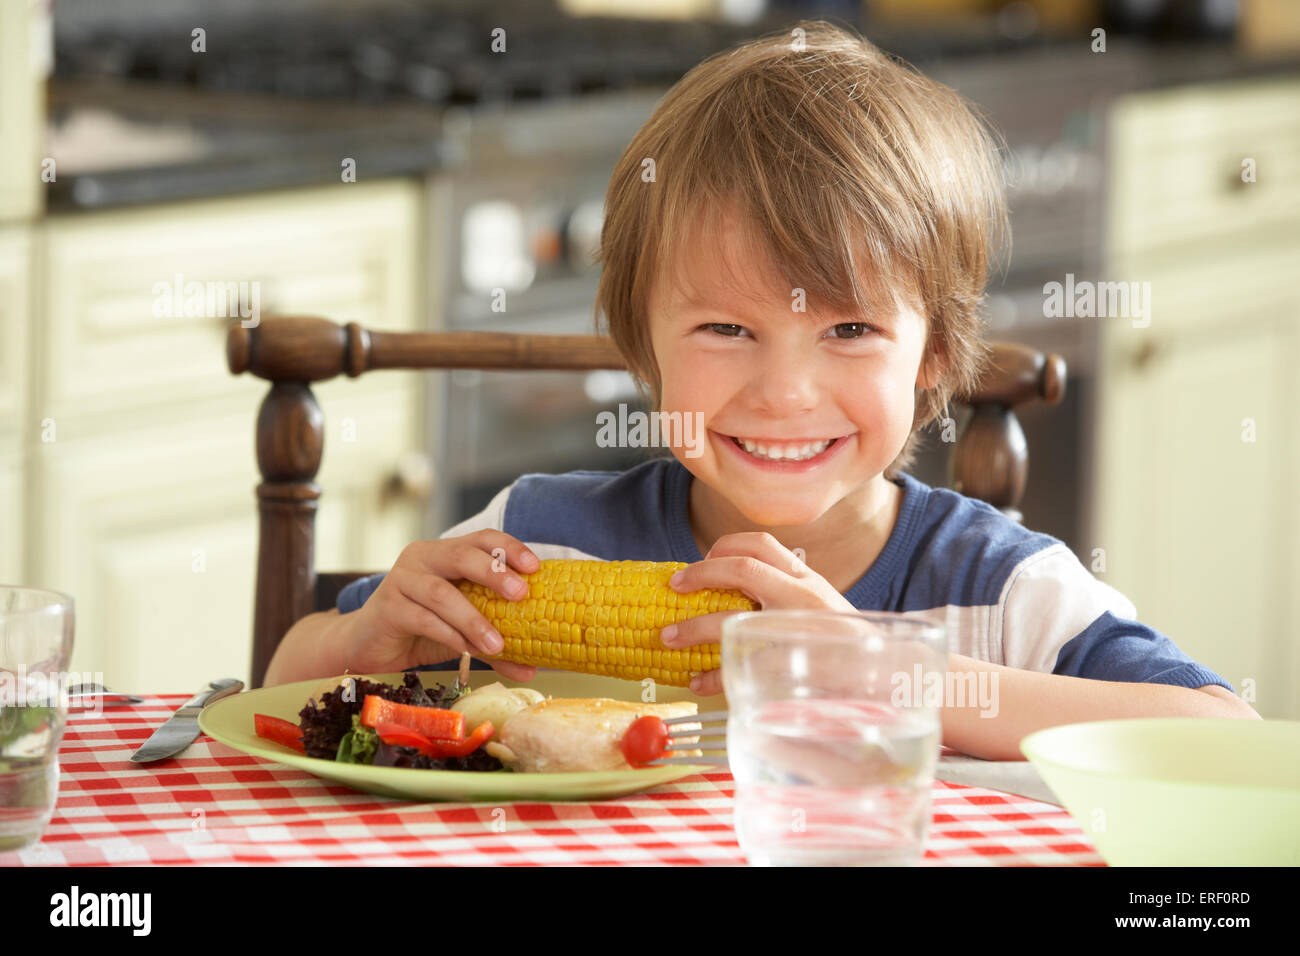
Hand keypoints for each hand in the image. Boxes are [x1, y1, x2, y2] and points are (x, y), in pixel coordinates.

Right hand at [343, 530, 540, 680]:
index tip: (536, 568)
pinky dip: (449, 635)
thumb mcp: (463, 632)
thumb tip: (534, 667)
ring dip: (473, 619)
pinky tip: (467, 650)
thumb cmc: (422, 630)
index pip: (482, 538)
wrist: (370, 645)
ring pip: (442, 593)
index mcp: (446, 552)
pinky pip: (423, 618)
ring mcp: (401, 579)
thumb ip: (496, 643)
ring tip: (497, 644)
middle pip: (462, 555)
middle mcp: (422, 557)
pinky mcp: (387, 607)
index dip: (510, 548)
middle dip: (495, 573)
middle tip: (520, 594)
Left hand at [660, 532, 854, 695]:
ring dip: (692, 628)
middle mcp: (803, 595)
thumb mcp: (822, 610)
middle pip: (740, 568)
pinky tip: (699, 682)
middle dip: (698, 576)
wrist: (890, 679)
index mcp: (807, 579)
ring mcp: (797, 629)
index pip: (760, 543)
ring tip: (668, 638)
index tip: (699, 563)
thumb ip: (786, 597)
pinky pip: (741, 664)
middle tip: (673, 589)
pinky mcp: (791, 665)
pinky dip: (713, 675)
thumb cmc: (847, 648)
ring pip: (731, 618)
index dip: (721, 548)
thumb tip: (728, 598)